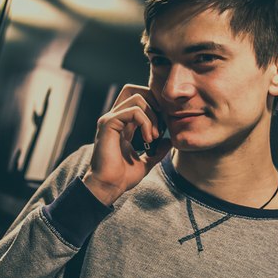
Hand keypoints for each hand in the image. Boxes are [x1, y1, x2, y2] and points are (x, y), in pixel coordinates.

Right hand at [82, 84, 171, 205]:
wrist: (109, 187)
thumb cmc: (122, 177)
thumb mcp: (146, 162)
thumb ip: (157, 151)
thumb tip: (168, 142)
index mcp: (122, 124)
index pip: (139, 100)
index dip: (155, 107)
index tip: (163, 127)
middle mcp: (114, 118)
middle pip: (136, 91)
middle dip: (154, 103)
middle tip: (161, 125)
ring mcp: (110, 119)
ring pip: (137, 99)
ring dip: (152, 116)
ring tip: (154, 136)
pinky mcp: (108, 123)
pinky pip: (133, 111)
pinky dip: (146, 123)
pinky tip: (148, 138)